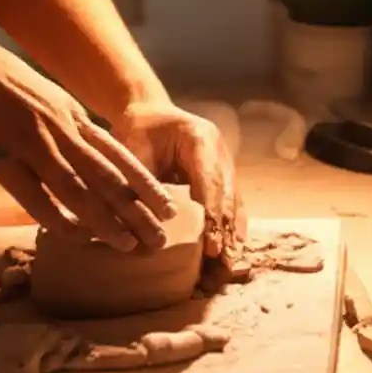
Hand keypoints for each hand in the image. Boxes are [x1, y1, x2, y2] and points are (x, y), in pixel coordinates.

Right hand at [0, 36, 175, 251]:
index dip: (147, 186)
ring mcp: (34, 146)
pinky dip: (58, 220)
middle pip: (108, 179)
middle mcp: (63, 133)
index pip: (122, 158)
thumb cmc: (11, 88)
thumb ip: (78, 129)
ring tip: (127, 244)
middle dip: (137, 210)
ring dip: (105, 221)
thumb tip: (104, 154)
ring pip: (78, 190)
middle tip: (160, 238)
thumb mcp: (56, 101)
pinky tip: (76, 238)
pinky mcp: (3, 161)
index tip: (169, 208)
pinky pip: (35, 197)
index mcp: (77, 120)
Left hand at [110, 102, 244, 261]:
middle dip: (225, 228)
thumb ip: (141, 181)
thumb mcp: (133, 149)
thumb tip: (143, 220)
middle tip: (221, 257)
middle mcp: (220, 151)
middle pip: (227, 194)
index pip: (210, 180)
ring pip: (234, 200)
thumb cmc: (139, 129)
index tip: (211, 240)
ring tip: (230, 260)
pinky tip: (238, 243)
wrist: (150, 112)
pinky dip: (235, 223)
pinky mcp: (224, 174)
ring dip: (232, 231)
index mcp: (200, 139)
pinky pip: (234, 200)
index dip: (212, 212)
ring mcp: (226, 161)